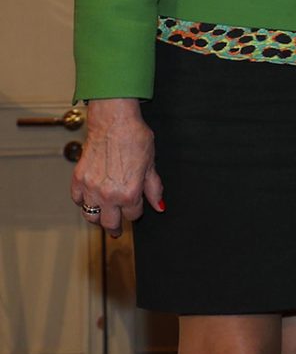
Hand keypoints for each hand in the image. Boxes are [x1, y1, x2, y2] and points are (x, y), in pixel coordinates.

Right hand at [70, 98, 163, 237]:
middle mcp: (108, 194)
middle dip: (115, 227)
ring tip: (103, 217)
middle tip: (116, 230)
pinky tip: (90, 199)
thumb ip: (154, 188)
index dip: (136, 213)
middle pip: (109, 223)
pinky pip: (77, 200)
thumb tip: (159, 206)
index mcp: (129, 193)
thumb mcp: (151, 165)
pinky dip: (83, 201)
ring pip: (90, 216)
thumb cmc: (136, 139)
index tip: (137, 210)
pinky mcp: (78, 179)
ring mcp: (90, 188)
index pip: (133, 215)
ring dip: (98, 218)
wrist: (113, 122)